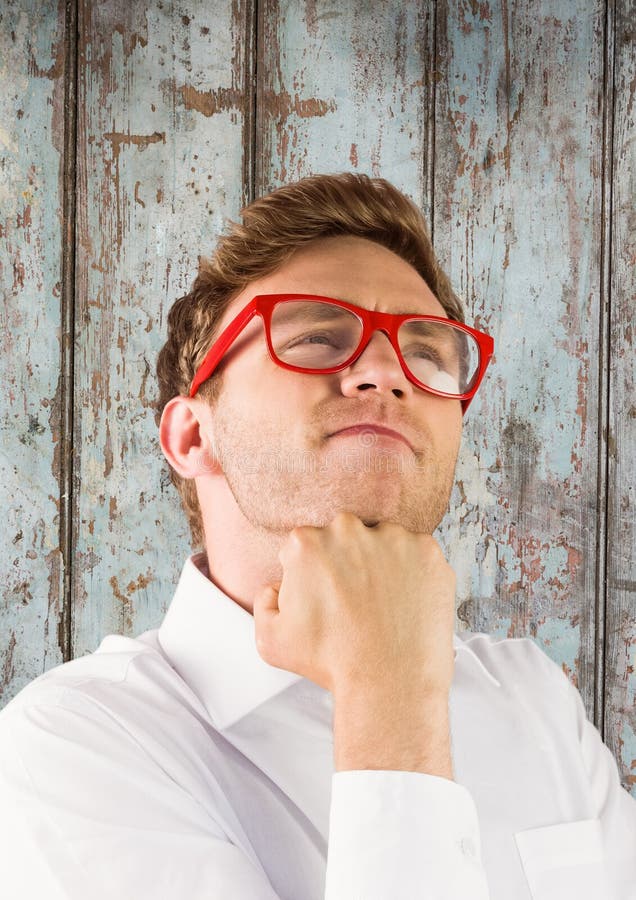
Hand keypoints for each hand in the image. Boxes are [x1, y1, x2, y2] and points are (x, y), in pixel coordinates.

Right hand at [253, 511, 455, 700]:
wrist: (388, 683)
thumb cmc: (331, 663)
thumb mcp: (271, 640)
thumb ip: (263, 602)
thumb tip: (275, 586)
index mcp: (306, 543)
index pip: (306, 546)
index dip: (312, 574)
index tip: (324, 596)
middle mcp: (348, 529)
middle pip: (344, 537)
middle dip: (346, 561)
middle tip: (354, 600)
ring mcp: (392, 537)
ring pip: (383, 542)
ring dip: (381, 564)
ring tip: (382, 605)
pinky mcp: (427, 551)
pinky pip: (417, 555)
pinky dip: (414, 574)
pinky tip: (405, 604)